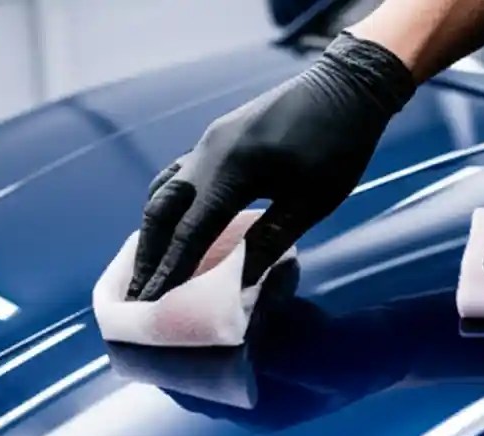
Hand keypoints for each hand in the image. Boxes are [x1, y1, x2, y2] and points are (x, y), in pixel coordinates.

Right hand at [127, 32, 415, 299]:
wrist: (346, 86)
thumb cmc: (338, 146)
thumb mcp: (312, 201)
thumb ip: (270, 240)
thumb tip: (239, 282)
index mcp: (233, 172)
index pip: (191, 232)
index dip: (170, 270)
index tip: (149, 301)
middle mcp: (209, 154)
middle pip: (163, 211)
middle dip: (149, 254)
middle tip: (137, 292)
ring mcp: (209, 142)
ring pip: (164, 190)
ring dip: (153, 230)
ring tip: (147, 265)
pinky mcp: (217, 137)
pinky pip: (178, 175)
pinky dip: (167, 205)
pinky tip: (171, 224)